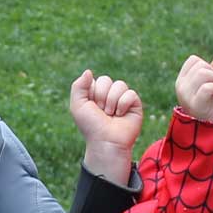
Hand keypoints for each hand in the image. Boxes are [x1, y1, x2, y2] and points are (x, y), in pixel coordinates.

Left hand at [70, 69, 141, 183]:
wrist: (105, 141)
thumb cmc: (91, 126)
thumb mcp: (78, 106)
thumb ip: (78, 86)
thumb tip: (88, 71)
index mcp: (96, 94)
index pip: (95, 80)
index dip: (92, 93)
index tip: (92, 107)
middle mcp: (109, 95)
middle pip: (106, 80)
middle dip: (101, 97)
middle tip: (102, 112)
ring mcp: (122, 99)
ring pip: (119, 85)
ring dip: (112, 102)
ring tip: (111, 115)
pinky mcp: (134, 104)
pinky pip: (130, 93)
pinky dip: (123, 105)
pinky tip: (121, 115)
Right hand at [175, 53, 212, 122]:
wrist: (210, 128)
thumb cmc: (209, 105)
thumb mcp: (212, 84)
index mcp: (181, 80)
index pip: (194, 60)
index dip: (206, 67)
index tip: (208, 81)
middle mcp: (180, 87)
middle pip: (201, 66)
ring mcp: (186, 96)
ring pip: (205, 73)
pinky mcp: (195, 105)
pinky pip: (208, 87)